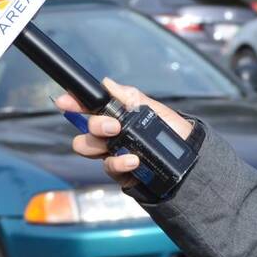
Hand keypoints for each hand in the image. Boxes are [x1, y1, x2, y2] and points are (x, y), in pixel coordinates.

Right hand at [54, 78, 193, 188]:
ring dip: (100, 144)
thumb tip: (106, 83)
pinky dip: (119, 163)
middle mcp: (110, 135)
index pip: (88, 108)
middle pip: (84, 130)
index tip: (66, 102)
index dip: (73, 103)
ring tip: (121, 142)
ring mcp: (113, 154)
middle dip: (92, 125)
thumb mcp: (153, 108)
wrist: (191, 158)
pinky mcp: (120, 173)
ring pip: (89, 149)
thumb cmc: (172, 130)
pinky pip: (109, 167)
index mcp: (115, 115)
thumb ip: (129, 97)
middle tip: (111, 126)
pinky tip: (132, 160)